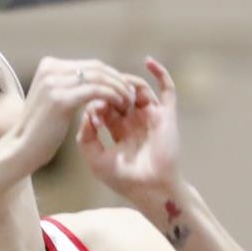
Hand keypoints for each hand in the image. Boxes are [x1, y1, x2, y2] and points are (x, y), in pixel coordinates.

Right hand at [6, 57, 135, 174]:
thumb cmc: (41, 130)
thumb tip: (94, 80)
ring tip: (129, 103)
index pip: (91, 65)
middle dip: (119, 81)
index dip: (113, 76)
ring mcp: (53, 82)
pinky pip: (95, 92)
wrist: (22, 148)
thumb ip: (70, 85)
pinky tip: (119, 108)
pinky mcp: (60, 98)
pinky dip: (111, 97)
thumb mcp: (53, 99)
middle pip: (97, 68)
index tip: (126, 90)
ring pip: (99, 78)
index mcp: (49, 66)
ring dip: (118, 89)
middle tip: (132, 96)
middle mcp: (50, 69)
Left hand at [78, 57, 183, 211]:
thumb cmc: (123, 179)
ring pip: (137, 88)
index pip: (103, 105)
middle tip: (104, 97)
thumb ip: (85, 138)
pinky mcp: (166, 114)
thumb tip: (84, 113)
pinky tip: (148, 61)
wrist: (150, 189)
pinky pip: (166, 88)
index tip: (92, 118)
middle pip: (118, 93)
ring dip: (125, 86)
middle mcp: (135, 120)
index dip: (94, 105)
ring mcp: (151, 115)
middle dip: (108, 92)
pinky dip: (159, 72)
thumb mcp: (95, 159)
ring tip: (119, 94)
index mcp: (118, 130)